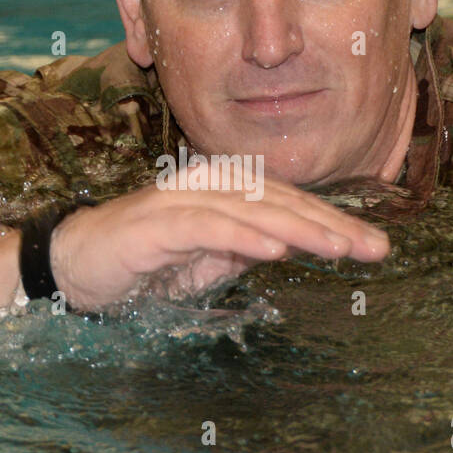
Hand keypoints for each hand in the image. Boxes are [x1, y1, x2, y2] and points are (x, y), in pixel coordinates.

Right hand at [50, 163, 389, 310]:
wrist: (77, 269)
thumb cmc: (145, 264)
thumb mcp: (210, 261)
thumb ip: (249, 248)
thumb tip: (293, 244)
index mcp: (225, 189)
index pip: (290, 202)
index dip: (334, 221)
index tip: (374, 245)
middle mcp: (207, 183)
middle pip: (281, 200)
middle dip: (331, 225)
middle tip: (375, 248)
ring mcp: (180, 200)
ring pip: (252, 209)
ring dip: (300, 229)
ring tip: (339, 248)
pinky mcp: (156, 223)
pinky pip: (208, 226)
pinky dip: (244, 235)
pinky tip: (277, 248)